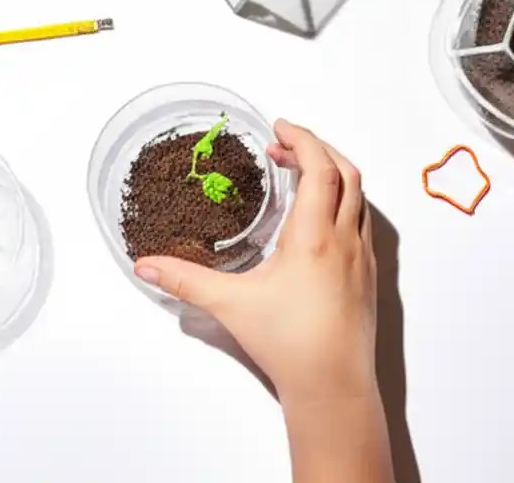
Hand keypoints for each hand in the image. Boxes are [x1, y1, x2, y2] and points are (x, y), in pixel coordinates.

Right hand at [134, 120, 375, 405]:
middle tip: (283, 147)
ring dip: (333, 174)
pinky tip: (319, 220)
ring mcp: (361, 258)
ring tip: (301, 174)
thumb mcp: (229, 305)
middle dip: (316, 149)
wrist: (333, 386)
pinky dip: (343, 203)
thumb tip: (146, 265)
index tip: (280, 127)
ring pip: (359, 197)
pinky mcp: (367, 278)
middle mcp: (344, 241)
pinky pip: (362, 223)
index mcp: (314, 237)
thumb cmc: (289, 344)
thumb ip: (184, 280)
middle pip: (346, 172)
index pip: (319, 168)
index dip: (302, 139)